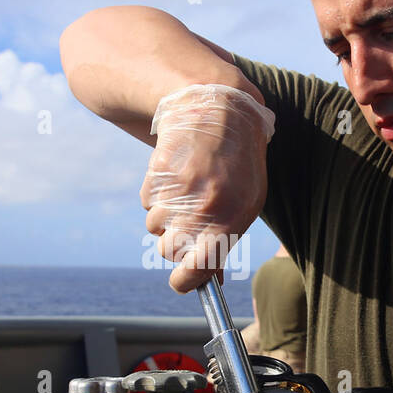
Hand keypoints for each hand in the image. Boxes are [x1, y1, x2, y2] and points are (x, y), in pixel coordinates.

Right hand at [142, 84, 273, 291]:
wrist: (218, 110)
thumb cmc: (237, 163)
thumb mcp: (245, 203)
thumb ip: (226, 240)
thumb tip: (210, 278)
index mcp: (230, 221)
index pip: (197, 269)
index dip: (185, 281)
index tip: (180, 282)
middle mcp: (203, 210)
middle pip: (168, 250)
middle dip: (174, 241)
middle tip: (188, 221)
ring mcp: (178, 192)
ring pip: (154, 227)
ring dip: (164, 216)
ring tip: (185, 191)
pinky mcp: (157, 175)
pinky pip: (147, 202)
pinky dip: (157, 195)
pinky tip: (175, 175)